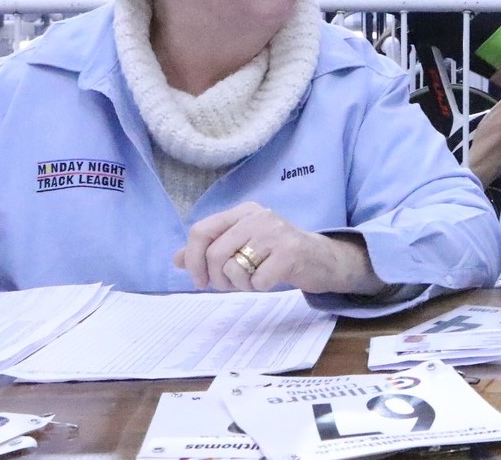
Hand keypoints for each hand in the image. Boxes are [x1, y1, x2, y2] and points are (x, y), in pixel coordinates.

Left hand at [173, 202, 385, 294]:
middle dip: (216, 279)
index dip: (193, 258)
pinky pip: (257, 281)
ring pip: (234, 268)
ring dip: (239, 285)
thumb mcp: (243, 245)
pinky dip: (259, 287)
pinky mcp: (290, 252)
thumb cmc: (277, 254)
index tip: (198, 279)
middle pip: (214, 254)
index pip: (201, 230)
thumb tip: (176, 259)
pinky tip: (271, 280)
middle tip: (229, 286)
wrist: (324, 259)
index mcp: (241, 212)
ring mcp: (274, 232)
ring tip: (253, 280)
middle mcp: (256, 216)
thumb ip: (210, 249)